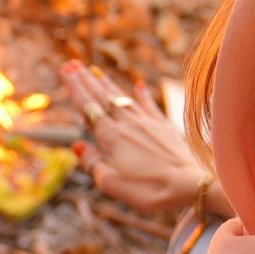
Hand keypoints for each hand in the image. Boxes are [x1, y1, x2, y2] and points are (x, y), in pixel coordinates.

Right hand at [63, 62, 226, 215]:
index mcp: (110, 136)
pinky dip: (142, 94)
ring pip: (122, 98)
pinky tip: (138, 84)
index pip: (87, 106)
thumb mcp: (110, 182)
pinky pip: (149, 106)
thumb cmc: (147, 189)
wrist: (189, 185)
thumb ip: (91, 161)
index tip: (65, 70)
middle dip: (85, 80)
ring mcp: (147, 123)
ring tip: (95, 70)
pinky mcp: (164, 127)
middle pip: (102, 97)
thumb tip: (77, 144)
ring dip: (107, 83)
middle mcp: (127, 124)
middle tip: (72, 64)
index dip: (75, 88)